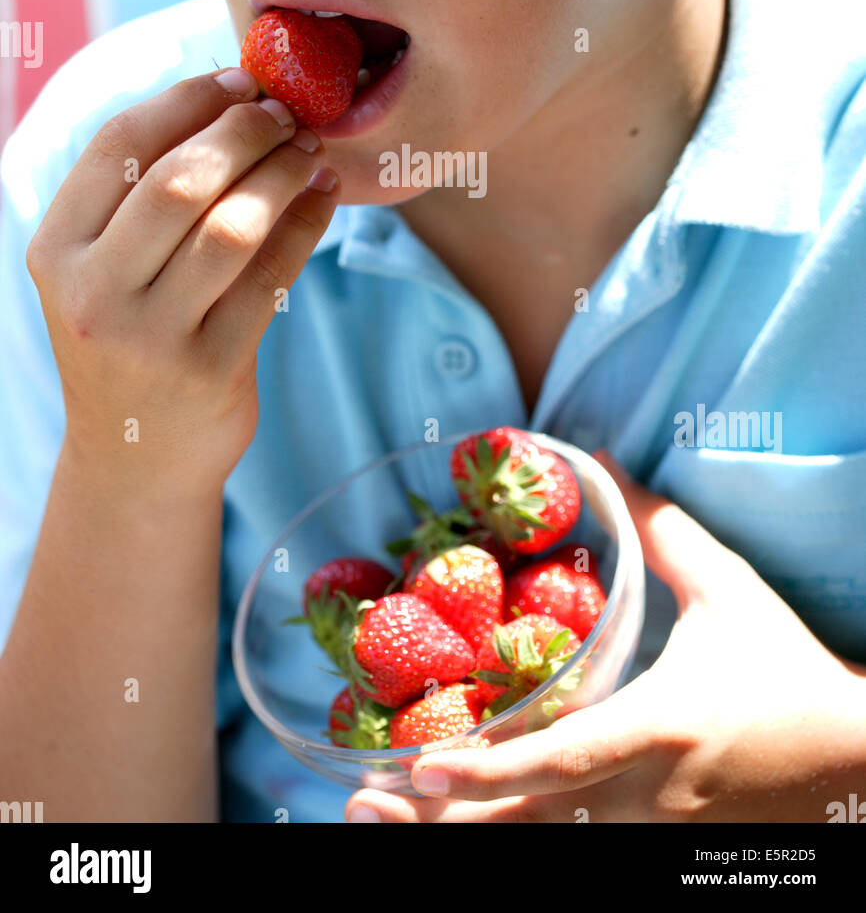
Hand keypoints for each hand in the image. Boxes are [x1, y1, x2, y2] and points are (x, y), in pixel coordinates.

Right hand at [26, 68, 339, 501]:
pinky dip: (306, 224)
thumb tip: (233, 98)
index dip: (186, 100)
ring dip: (282, 174)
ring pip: (231, 227)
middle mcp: (92, 293)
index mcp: (56, 250)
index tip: (240, 79)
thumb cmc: (131, 338)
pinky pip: (271, 277)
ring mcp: (150, 338)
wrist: (134, 459)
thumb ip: (143, 196)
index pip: (119, 147)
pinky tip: (323, 195)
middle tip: (287, 114)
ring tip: (310, 150)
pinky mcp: (209, 370)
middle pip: (179, 182)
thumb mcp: (105, 269)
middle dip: (244, 133)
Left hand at [346, 449, 865, 821]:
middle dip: (440, 824)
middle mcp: (644, 799)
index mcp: (658, 728)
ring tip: (380, 824)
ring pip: (542, 847)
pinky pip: (571, 851)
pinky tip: (458, 824)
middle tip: (361, 810)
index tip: (416, 769)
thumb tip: (599, 459)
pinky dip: (510, 837)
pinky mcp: (656, 858)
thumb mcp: (728, 590)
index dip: (487, 770)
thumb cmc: (785, 670)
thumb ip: (659, 529)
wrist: (854, 761)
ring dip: (461, 837)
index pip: (561, 761)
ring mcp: (650, 841)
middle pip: (528, 824)